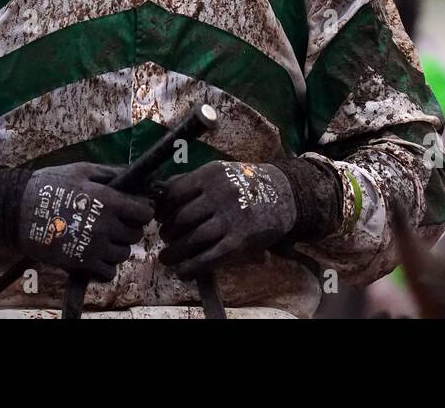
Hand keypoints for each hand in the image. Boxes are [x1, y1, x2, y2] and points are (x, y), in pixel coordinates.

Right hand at [15, 163, 154, 279]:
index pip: (144, 212)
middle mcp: (104, 225)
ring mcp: (93, 247)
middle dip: (129, 228)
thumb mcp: (81, 170)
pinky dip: (105, 267)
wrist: (17, 210)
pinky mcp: (81, 264)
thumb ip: (111, 172)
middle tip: (115, 223)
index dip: (142, 210)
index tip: (133, 210)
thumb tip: (135, 176)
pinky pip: (108, 273)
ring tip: (103, 238)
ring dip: (117, 247)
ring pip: (123, 254)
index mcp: (107, 200)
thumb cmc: (50, 185)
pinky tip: (95, 255)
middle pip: (136, 234)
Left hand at [155, 161, 301, 278]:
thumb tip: (160, 195)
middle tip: (166, 238)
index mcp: (211, 175)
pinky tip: (183, 271)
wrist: (284, 194)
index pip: (174, 193)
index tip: (159, 218)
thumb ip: (192, 181)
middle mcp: (219, 194)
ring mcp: (230, 218)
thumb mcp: (220, 172)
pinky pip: (209, 257)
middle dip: (168, 232)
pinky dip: (192, 267)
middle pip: (181, 218)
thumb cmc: (245, 184)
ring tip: (168, 257)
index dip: (162, 209)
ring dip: (175, 251)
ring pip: (191, 239)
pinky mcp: (239, 241)